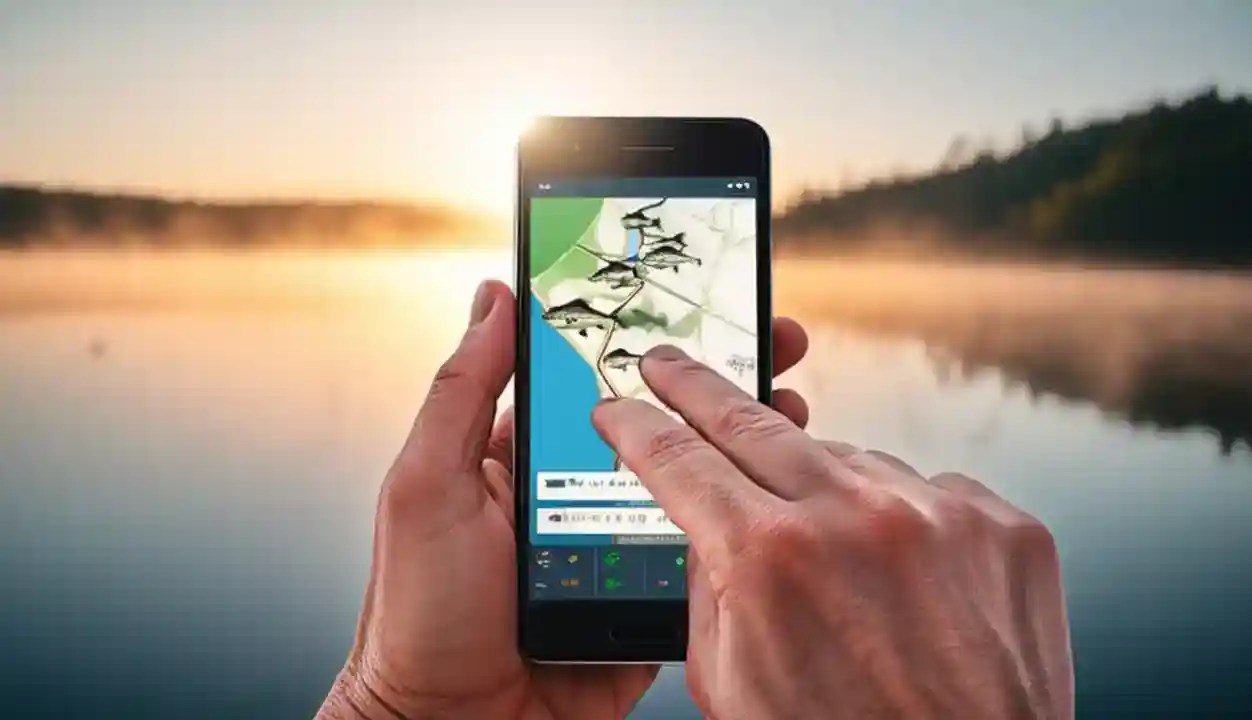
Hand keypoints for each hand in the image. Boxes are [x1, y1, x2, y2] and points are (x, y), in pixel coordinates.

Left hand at [317, 280, 813, 719]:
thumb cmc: (419, 616)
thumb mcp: (427, 486)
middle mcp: (580, 490)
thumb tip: (494, 297)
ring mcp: (620, 543)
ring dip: (743, 443)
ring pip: (693, 480)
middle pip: (660, 420)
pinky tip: (775, 492)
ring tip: (791, 406)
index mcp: (527, 454)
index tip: (700, 294)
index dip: (650, 334)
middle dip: (720, 378)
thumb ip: (462, 392)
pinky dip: (740, 522)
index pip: (597, 374)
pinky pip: (702, 551)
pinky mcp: (650, 597)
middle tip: (772, 337)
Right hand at [592, 346, 1073, 719]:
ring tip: (834, 562)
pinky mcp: (1001, 525)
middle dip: (698, 390)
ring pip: (846, 460)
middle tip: (672, 369)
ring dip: (822, 490)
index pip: (678, 459)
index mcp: (769, 562)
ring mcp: (936, 514)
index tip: (622, 410)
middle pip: (752, 423)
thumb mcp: (731, 685)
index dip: (638, 427)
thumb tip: (705, 524)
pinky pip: (924, 489)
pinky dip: (901, 521)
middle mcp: (854, 520)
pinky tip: (900, 576)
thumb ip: (708, 588)